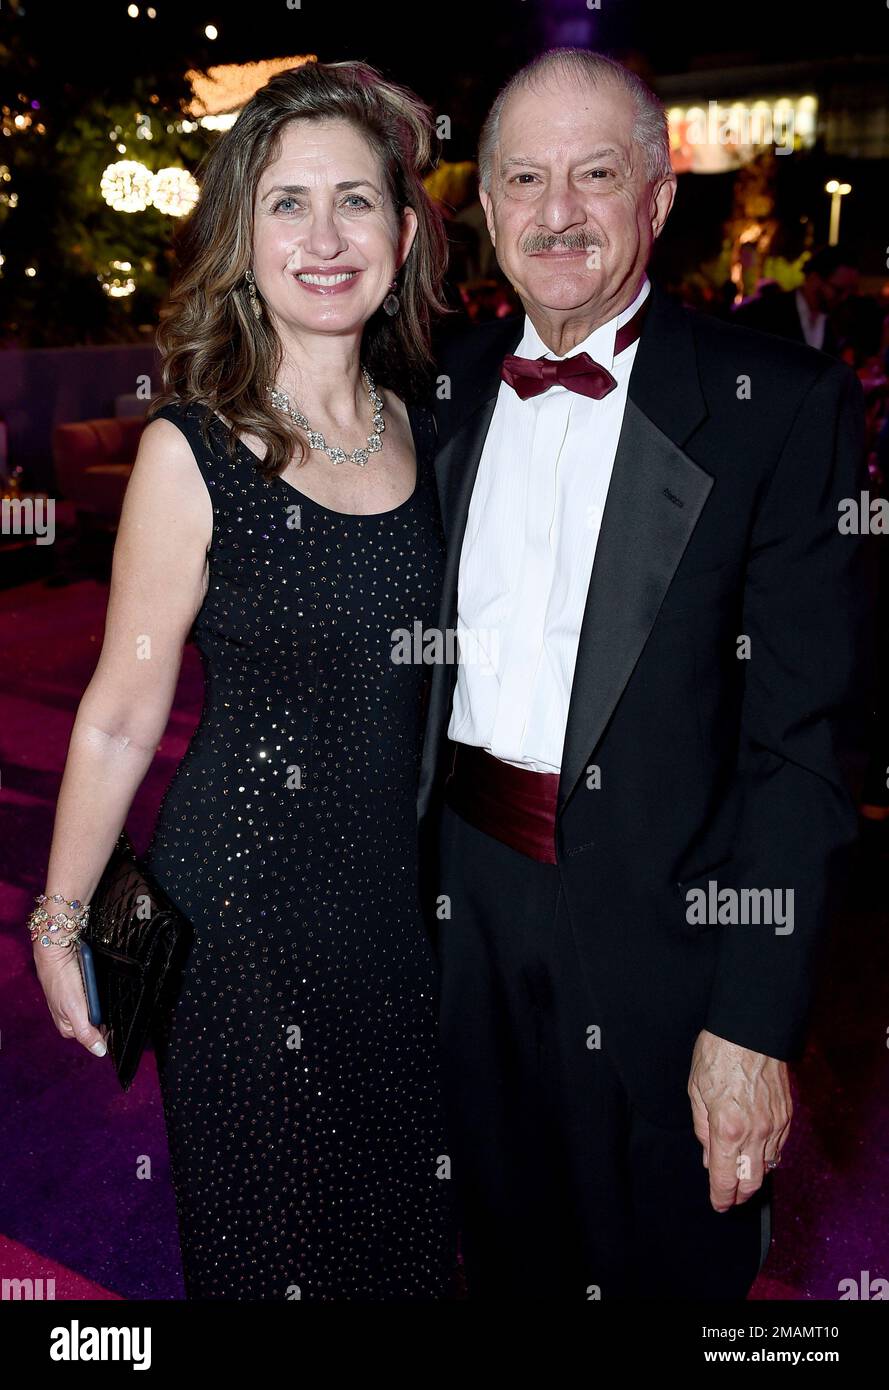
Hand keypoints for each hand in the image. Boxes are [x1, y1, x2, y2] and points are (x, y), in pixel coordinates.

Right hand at [34, 944, 107, 1056]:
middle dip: (107, 1014)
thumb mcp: (74, 1010)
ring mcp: (78, 1002)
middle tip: (107, 1000)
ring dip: (105, 1001)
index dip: (109, 1030)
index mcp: (69, 1027)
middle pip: (99, 1021)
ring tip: (101, 990)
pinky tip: (101, 984)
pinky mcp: (82, 989)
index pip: (96, 1036)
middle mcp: (73, 1017)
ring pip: (99, 1007)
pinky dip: (101, 990)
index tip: (118, 1022)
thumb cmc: (61, 980)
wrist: (57, 951)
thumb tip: (100, 1052)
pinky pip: (97, 994)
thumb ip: (86, 1032)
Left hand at [687, 1029, 791, 1211]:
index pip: (725, 1179)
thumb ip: (702, 1129)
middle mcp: (755, 1133)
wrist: (751, 1029)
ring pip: (768, 1166)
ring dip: (754, 1175)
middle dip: (739, 1195)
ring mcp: (775, 1125)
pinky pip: (779, 1147)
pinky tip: (757, 1153)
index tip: (718, 1205)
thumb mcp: (696, 1091)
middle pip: (751, 1182)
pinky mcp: (787, 1115)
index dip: (721, 1197)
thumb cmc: (719, 1054)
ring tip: (741, 1175)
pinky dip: (767, 1156)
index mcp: (726, 1129)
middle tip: (729, 1196)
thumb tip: (708, 1157)